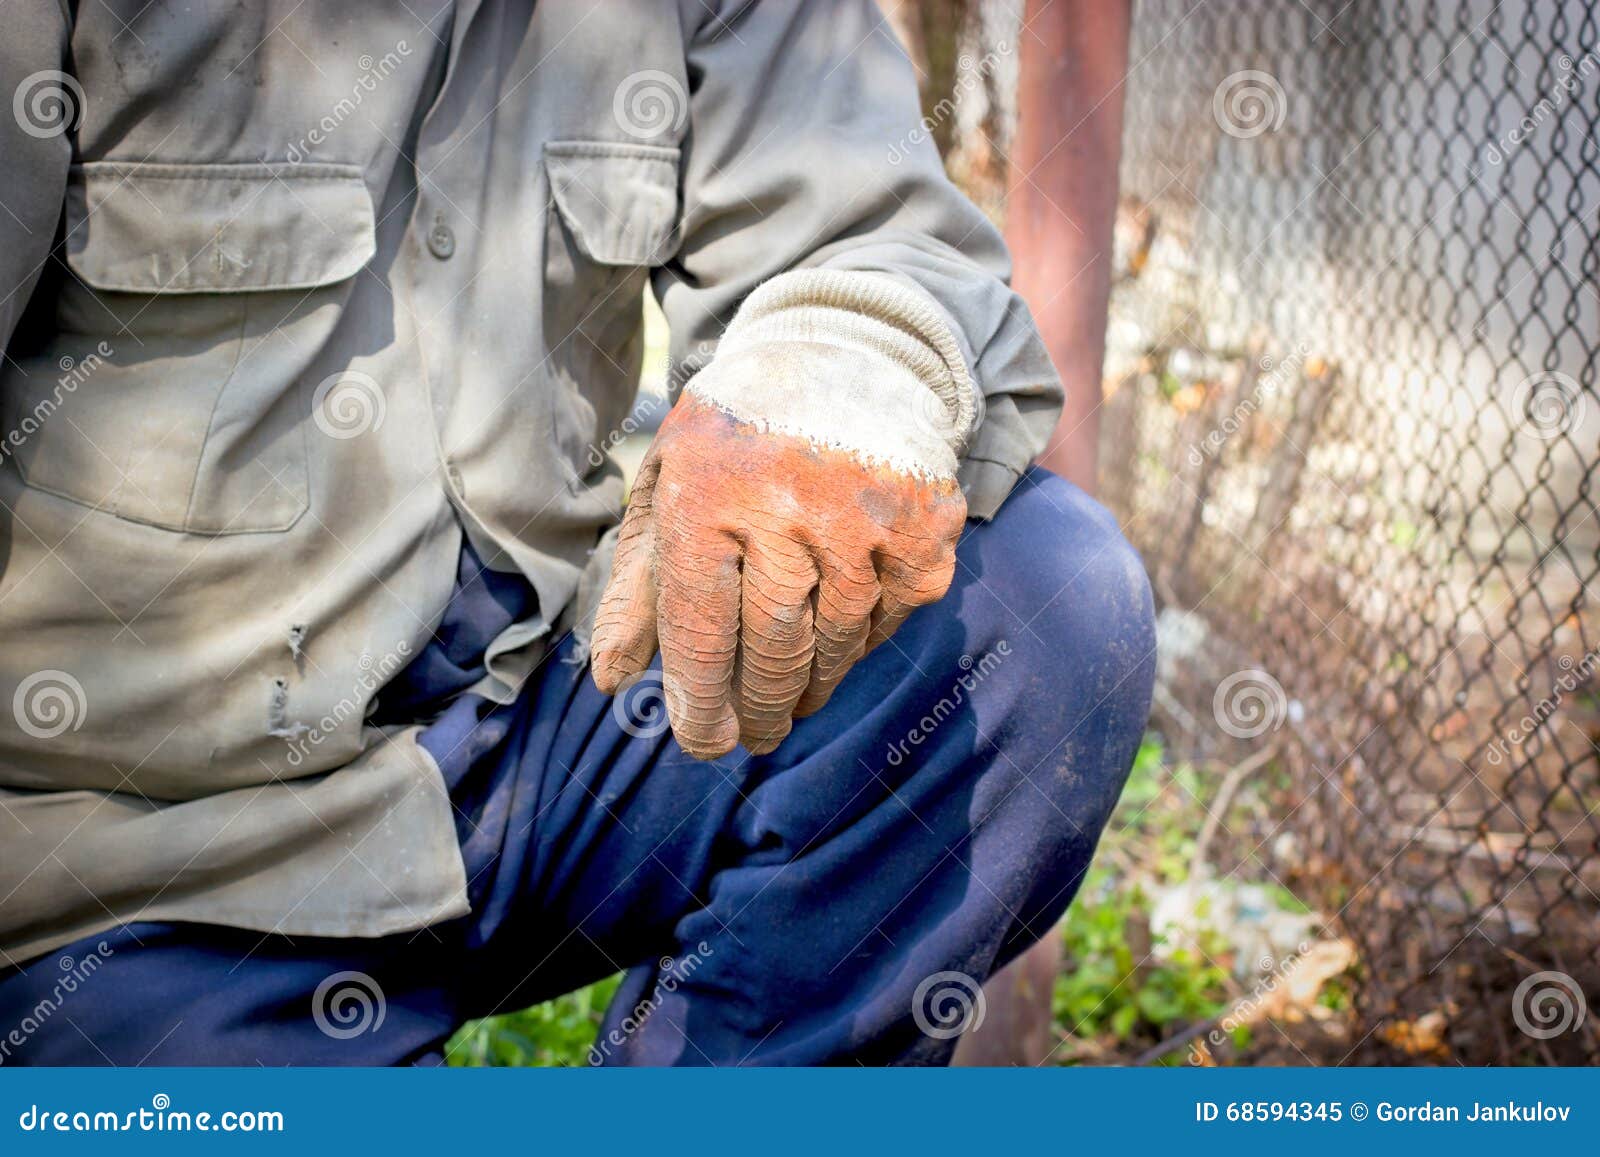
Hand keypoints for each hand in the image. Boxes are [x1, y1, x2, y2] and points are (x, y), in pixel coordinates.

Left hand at [590, 392, 966, 758]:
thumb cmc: (738, 431)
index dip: (701, 702)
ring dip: (810, 686)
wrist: (849, 353)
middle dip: (759, 709)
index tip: (704, 741)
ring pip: (835, 647)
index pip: (702, 633)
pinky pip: (887, 622)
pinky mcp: (926, 532)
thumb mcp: (669, 486)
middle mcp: (791, 509)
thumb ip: (638, 584)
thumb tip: (612, 680)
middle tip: (755, 736)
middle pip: (773, 653)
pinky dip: (859, 644)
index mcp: (711, 496)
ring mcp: (868, 522)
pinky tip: (837, 642)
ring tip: (792, 699)